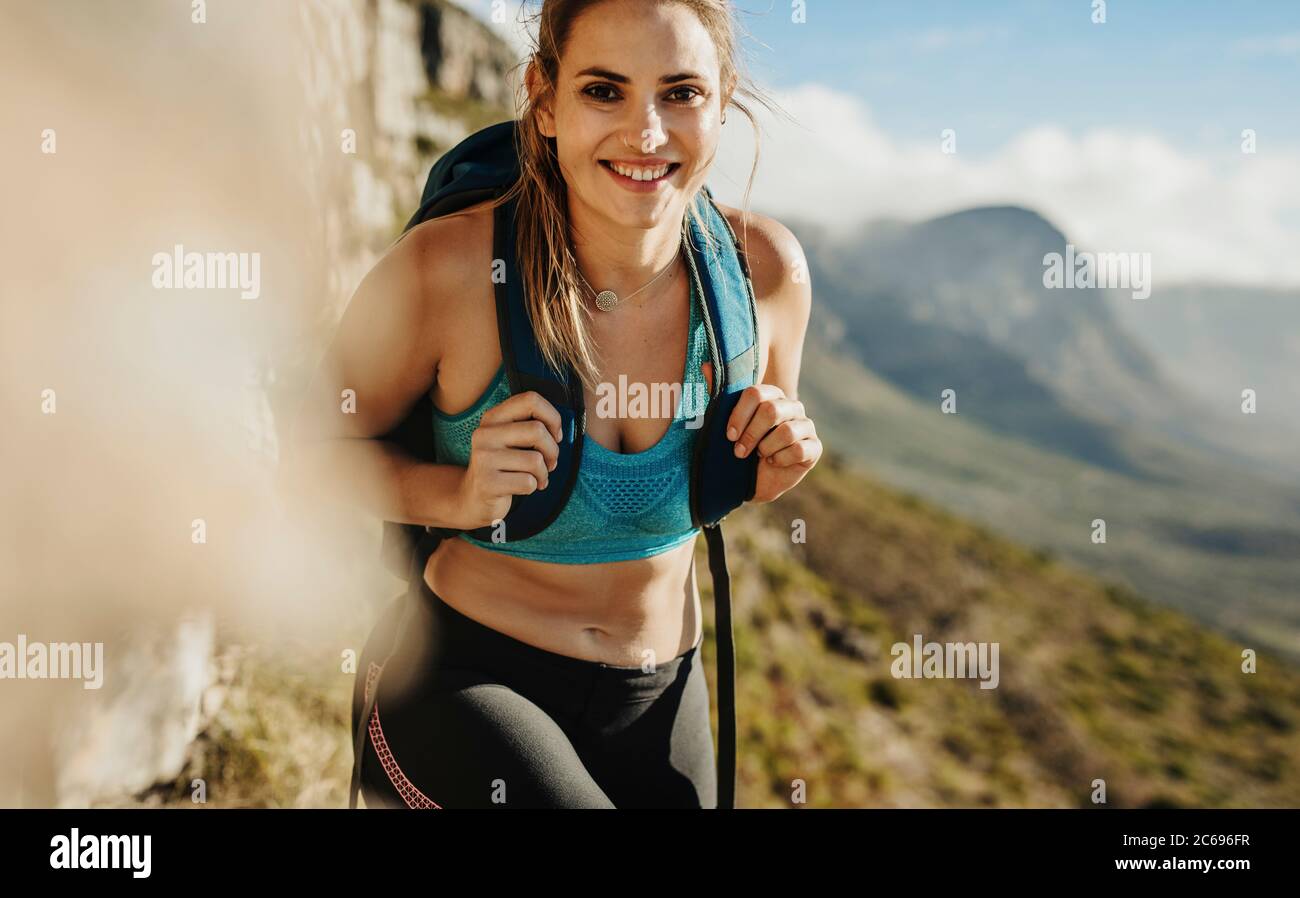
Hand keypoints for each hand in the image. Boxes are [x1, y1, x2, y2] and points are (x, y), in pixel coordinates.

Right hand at [457, 391, 561, 528]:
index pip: (530, 399)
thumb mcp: (511, 440)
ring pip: (536, 460)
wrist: (473, 498)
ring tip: (537, 478)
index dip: (552, 417)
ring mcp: (484, 458)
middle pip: (537, 430)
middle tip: (550, 463)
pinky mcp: (487, 483)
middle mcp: (485, 434)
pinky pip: (528, 482)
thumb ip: (531, 427)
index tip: (555, 435)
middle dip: (552, 451)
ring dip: (544, 473)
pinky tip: (524, 488)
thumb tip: (559, 431)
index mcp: (493, 417)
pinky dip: (533, 487)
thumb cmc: (504, 466)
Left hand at [700, 362, 820, 503]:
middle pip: (771, 411)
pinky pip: (798, 450)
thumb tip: (705, 365)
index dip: (740, 415)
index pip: (756, 393)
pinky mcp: (815, 447)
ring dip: (765, 448)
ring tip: (759, 455)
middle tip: (739, 451)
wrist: (754, 480)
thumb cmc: (741, 447)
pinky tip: (774, 462)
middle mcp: (792, 406)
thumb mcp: (727, 423)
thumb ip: (719, 394)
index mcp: (771, 395)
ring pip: (786, 432)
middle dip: (751, 434)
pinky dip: (780, 460)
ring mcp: (806, 425)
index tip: (729, 435)